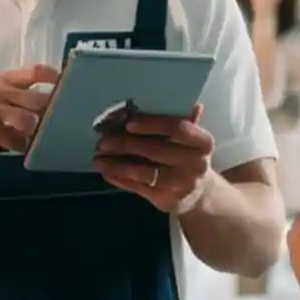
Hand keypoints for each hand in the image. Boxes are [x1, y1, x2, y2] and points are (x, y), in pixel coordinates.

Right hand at [0, 64, 59, 166]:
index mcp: (11, 79)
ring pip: (24, 118)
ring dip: (36, 131)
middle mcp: (0, 89)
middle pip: (35, 98)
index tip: (71, 90)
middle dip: (50, 114)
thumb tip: (69, 105)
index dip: (55, 79)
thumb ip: (37, 102)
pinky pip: (11, 137)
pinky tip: (22, 147)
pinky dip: (20, 144)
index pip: (37, 72)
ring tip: (40, 137)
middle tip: (63, 124)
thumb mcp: (17, 107)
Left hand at [92, 103, 213, 213]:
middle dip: (126, 144)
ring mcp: (182, 185)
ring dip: (117, 165)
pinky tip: (106, 172)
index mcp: (203, 142)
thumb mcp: (191, 139)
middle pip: (156, 150)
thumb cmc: (188, 157)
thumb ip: (181, 119)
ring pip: (144, 172)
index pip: (179, 128)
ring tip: (97, 159)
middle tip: (103, 140)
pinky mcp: (167, 201)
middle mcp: (196, 164)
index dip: (153, 124)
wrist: (198, 194)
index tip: (129, 122)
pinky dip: (120, 179)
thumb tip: (173, 98)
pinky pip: (138, 188)